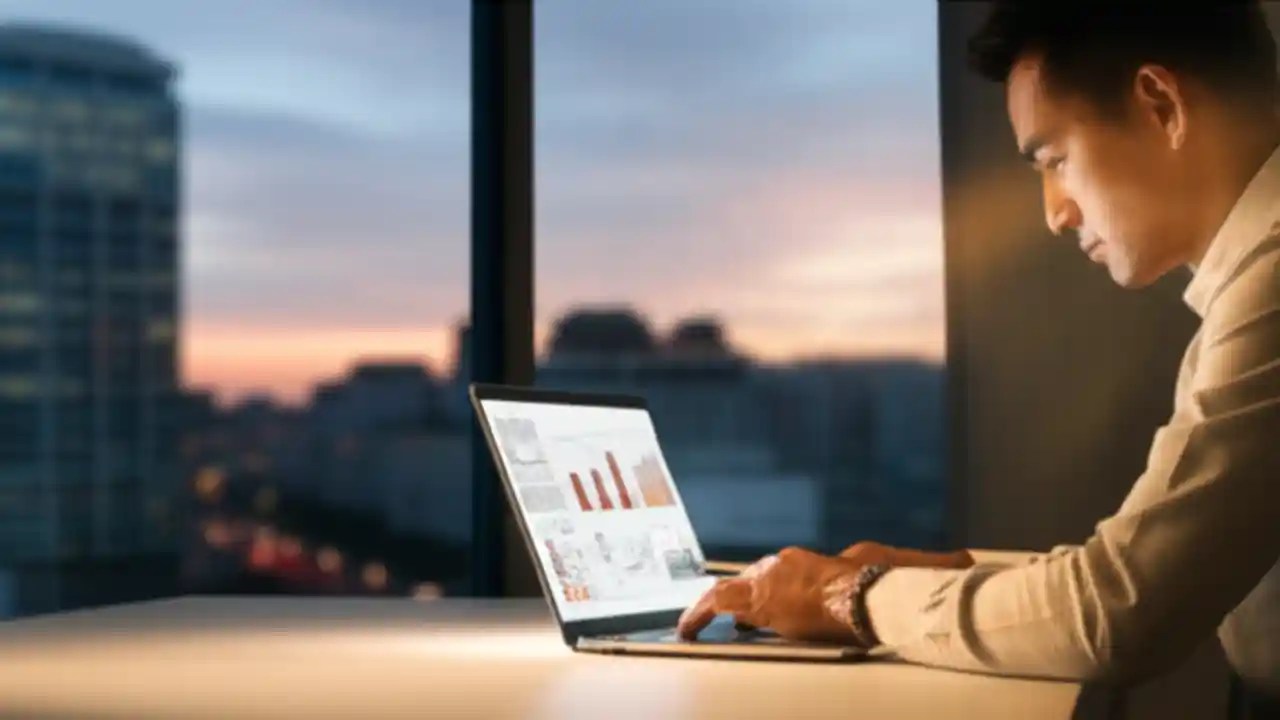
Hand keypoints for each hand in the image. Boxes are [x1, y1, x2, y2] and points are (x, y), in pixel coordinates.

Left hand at [677, 543, 975, 642]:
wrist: (864, 595)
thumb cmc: (882, 585)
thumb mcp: (904, 572)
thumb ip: (931, 567)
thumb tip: (965, 562)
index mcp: (816, 563)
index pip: (788, 572)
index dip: (779, 587)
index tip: (779, 600)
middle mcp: (787, 565)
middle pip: (758, 580)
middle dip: (747, 600)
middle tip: (731, 619)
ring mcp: (769, 580)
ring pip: (731, 590)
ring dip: (713, 607)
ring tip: (694, 624)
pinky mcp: (756, 599)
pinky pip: (716, 604)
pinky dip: (698, 616)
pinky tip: (686, 632)